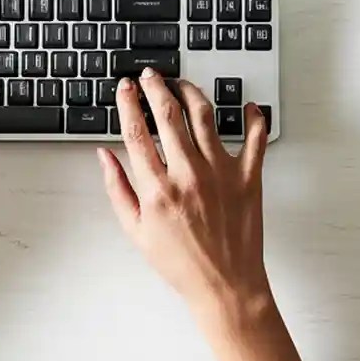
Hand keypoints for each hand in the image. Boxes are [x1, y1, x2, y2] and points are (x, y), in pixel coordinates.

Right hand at [97, 69, 270, 313]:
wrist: (225, 285)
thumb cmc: (180, 263)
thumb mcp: (135, 230)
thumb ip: (117, 189)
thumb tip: (103, 156)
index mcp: (157, 188)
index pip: (136, 131)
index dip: (128, 103)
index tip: (126, 87)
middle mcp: (188, 174)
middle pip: (168, 114)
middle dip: (155, 86)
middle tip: (151, 75)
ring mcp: (221, 172)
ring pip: (205, 115)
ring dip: (191, 92)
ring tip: (183, 84)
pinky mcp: (249, 177)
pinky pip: (255, 138)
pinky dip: (253, 118)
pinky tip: (248, 106)